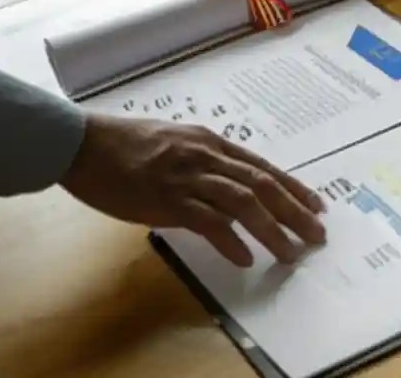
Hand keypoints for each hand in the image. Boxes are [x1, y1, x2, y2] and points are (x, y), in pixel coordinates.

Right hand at [59, 114, 325, 266]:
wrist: (84, 143)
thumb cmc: (125, 145)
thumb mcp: (175, 145)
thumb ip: (204, 164)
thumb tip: (228, 190)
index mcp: (211, 143)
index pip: (262, 167)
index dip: (293, 188)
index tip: (316, 206)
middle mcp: (206, 157)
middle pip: (262, 185)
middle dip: (294, 211)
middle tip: (317, 234)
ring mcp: (187, 177)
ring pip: (242, 202)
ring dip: (271, 229)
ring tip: (291, 253)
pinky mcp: (165, 198)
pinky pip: (205, 221)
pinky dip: (228, 240)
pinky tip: (244, 258)